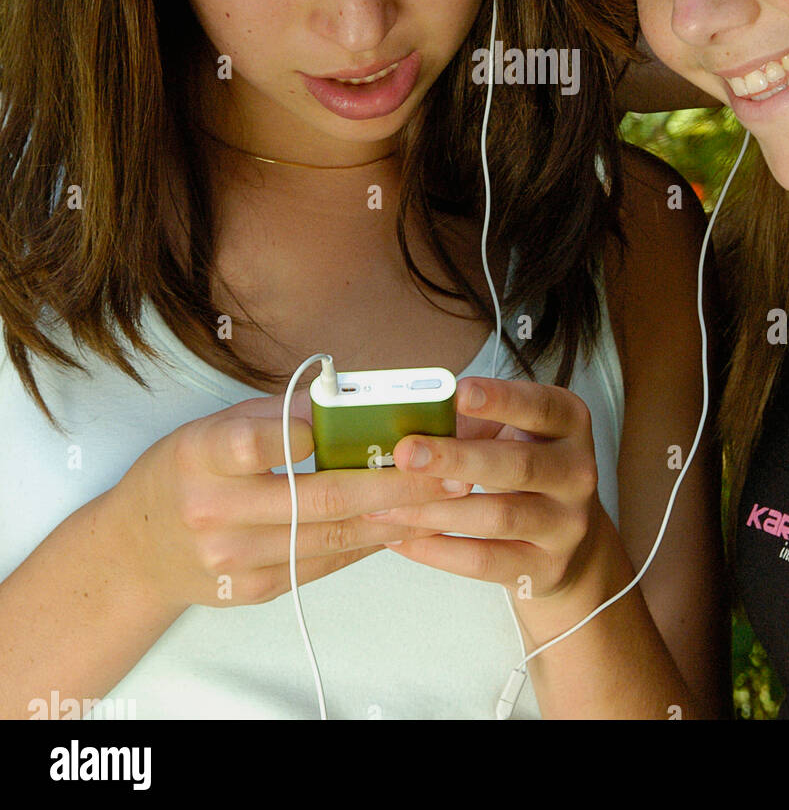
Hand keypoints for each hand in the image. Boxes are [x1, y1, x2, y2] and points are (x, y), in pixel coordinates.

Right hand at [109, 390, 471, 612]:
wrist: (137, 551)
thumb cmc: (185, 471)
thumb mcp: (212, 425)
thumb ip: (275, 415)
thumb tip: (348, 401)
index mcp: (202, 457)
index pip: (259, 442)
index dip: (309, 431)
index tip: (354, 419)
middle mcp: (216, 511)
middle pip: (319, 498)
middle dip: (394, 483)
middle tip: (448, 468)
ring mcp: (237, 559)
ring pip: (333, 535)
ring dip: (396, 516)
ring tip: (444, 496)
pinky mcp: (257, 589)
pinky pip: (326, 561)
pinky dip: (368, 540)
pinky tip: (403, 521)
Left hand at [363, 377, 607, 603]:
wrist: (572, 541)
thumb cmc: (525, 469)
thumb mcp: (512, 434)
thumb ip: (472, 425)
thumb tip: (409, 425)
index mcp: (570, 424)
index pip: (540, 406)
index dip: (501, 399)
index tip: (458, 392)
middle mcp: (578, 472)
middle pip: (517, 464)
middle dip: (456, 458)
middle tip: (406, 453)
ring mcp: (567, 524)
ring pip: (497, 517)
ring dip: (436, 511)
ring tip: (387, 505)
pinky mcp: (546, 569)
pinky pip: (485, 561)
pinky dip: (438, 550)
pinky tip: (401, 539)